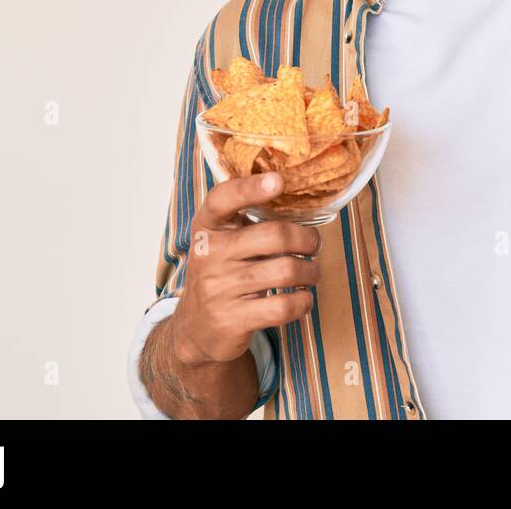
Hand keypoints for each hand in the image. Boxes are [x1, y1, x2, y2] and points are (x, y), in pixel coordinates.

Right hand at [168, 172, 321, 366]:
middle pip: (274, 235)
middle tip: (314, 245)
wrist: (195, 329)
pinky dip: (303, 301)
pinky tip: (302, 297)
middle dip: (307, 239)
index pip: (222, 199)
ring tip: (311, 272)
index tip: (279, 181)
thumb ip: (248, 221)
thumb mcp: (223, 243)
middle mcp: (208, 255)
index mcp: (206, 228)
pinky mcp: (231, 320)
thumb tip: (301, 199)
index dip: (250, 187)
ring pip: (285, 271)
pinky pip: (283, 306)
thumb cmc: (221, 275)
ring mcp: (218, 289)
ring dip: (310, 271)